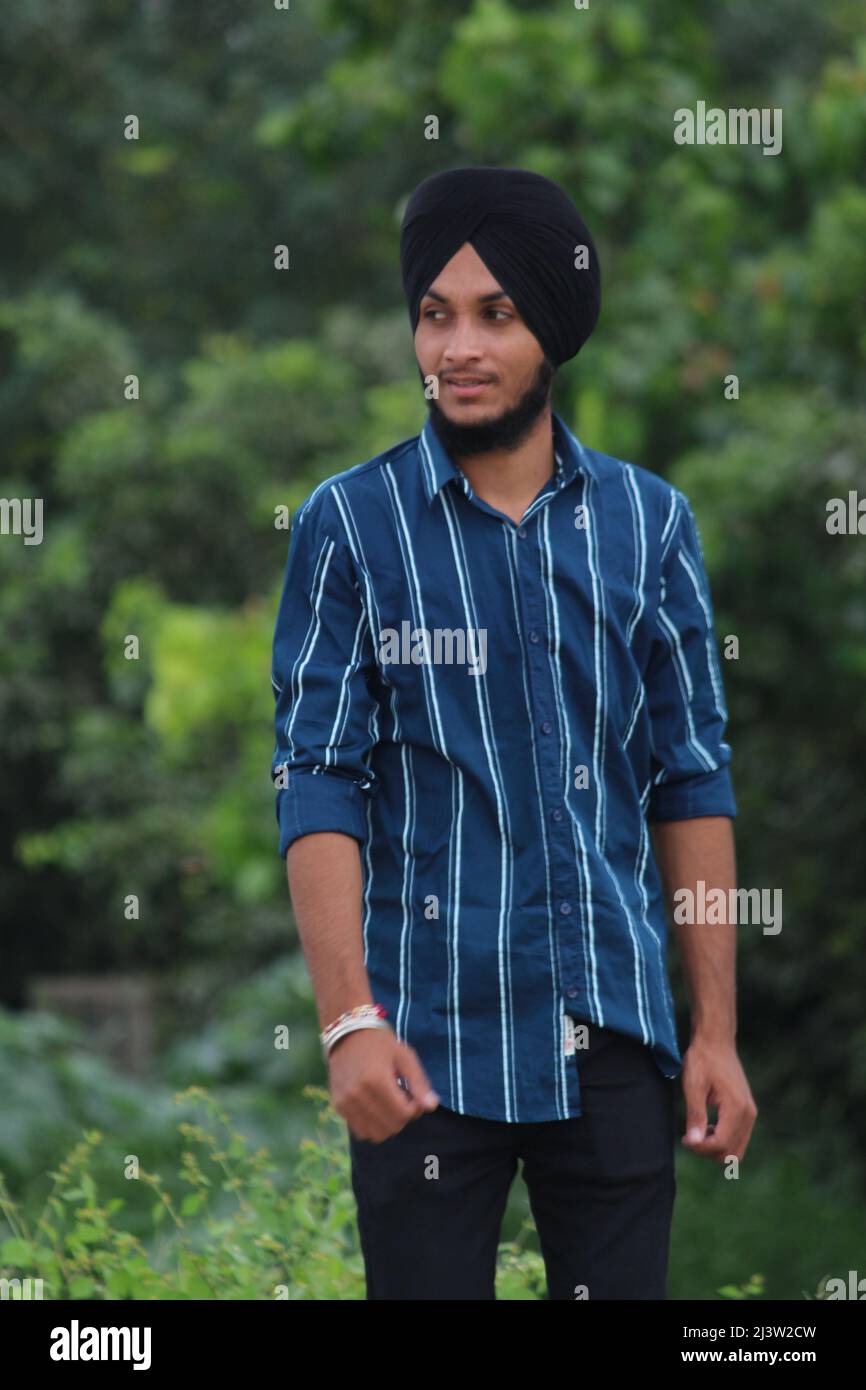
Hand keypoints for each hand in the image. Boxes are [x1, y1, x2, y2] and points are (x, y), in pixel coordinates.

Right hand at [327, 1027, 439, 1141]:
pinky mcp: (338, 1106)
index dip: (414, 1109)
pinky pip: (360, 1131)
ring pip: (375, 1134)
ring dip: (387, 1125)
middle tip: (401, 1099)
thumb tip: (432, 1106)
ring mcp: (346, 1102)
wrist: (347, 1034)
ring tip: (387, 1104)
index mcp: (377, 1080)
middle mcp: (358, 1095)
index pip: (403, 1114)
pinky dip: (371, 1125)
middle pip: (391, 1127)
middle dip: (402, 1118)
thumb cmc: (380, 1044)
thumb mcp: (405, 1056)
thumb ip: (419, 1082)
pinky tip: (374, 1108)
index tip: (412, 1095)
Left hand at [680, 1037, 757, 1163]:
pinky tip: (707, 1126)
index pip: (721, 1145)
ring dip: (716, 1147)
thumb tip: (694, 1142)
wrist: (716, 1042)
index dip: (700, 1148)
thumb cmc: (703, 1060)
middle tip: (690, 1136)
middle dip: (709, 1151)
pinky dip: (723, 1140)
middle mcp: (748, 1114)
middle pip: (731, 1153)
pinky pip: (738, 1138)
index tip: (684, 1138)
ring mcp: (750, 1113)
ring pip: (736, 1149)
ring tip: (698, 1130)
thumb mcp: (693, 1086)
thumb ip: (695, 1115)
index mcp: (736, 1108)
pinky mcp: (747, 1112)